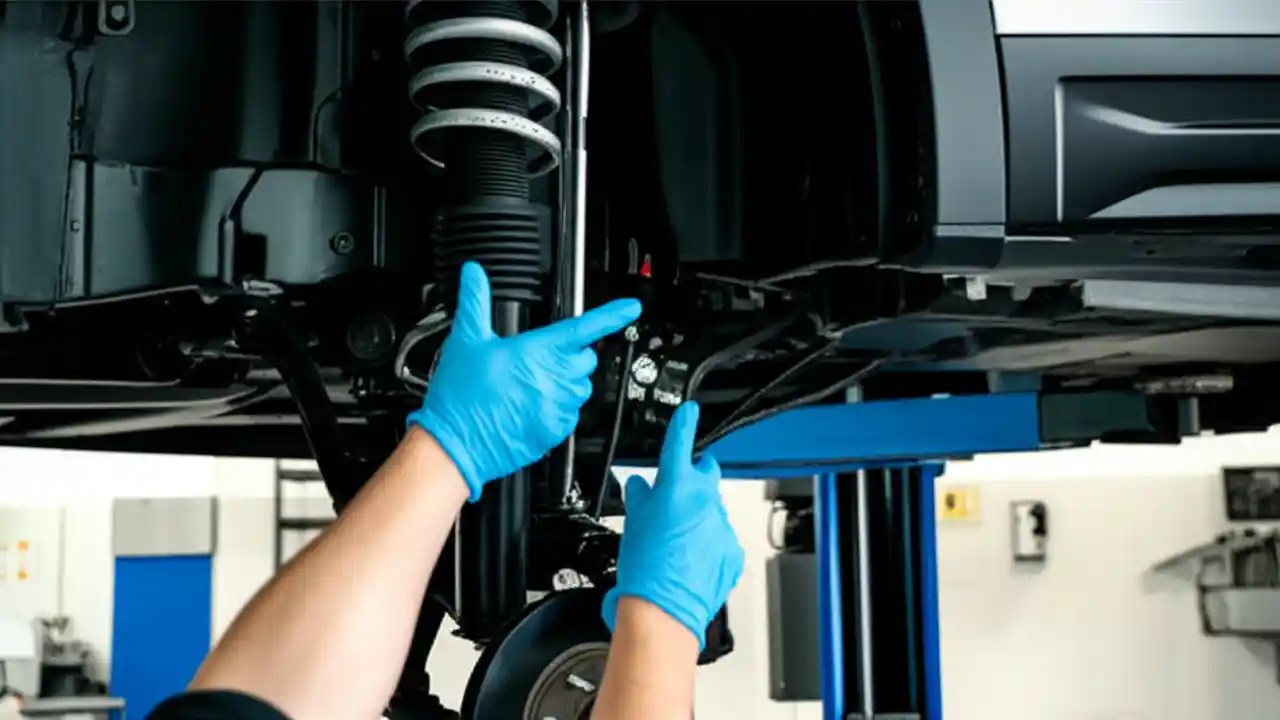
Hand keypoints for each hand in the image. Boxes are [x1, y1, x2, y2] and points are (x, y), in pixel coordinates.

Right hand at [407, 262, 640, 500]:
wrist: (456, 445)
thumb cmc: (460, 397)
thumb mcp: (466, 341)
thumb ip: (475, 302)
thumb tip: (474, 275)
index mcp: (539, 351)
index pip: (585, 328)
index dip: (612, 315)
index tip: (630, 308)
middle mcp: (555, 379)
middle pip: (584, 359)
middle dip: (569, 355)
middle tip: (539, 359)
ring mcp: (558, 407)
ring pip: (579, 388)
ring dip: (564, 383)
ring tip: (530, 385)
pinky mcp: (556, 432)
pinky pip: (570, 415)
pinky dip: (557, 408)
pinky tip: (530, 407)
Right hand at [602, 401, 744, 649]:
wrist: (662, 613)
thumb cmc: (644, 571)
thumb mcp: (633, 525)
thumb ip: (640, 498)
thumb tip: (641, 486)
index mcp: (677, 487)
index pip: (680, 443)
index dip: (685, 423)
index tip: (690, 411)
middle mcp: (705, 501)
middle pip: (707, 473)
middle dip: (696, 478)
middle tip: (676, 496)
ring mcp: (722, 526)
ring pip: (713, 510)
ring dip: (699, 518)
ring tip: (677, 545)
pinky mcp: (732, 551)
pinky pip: (721, 539)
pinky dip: (708, 545)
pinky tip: (689, 562)